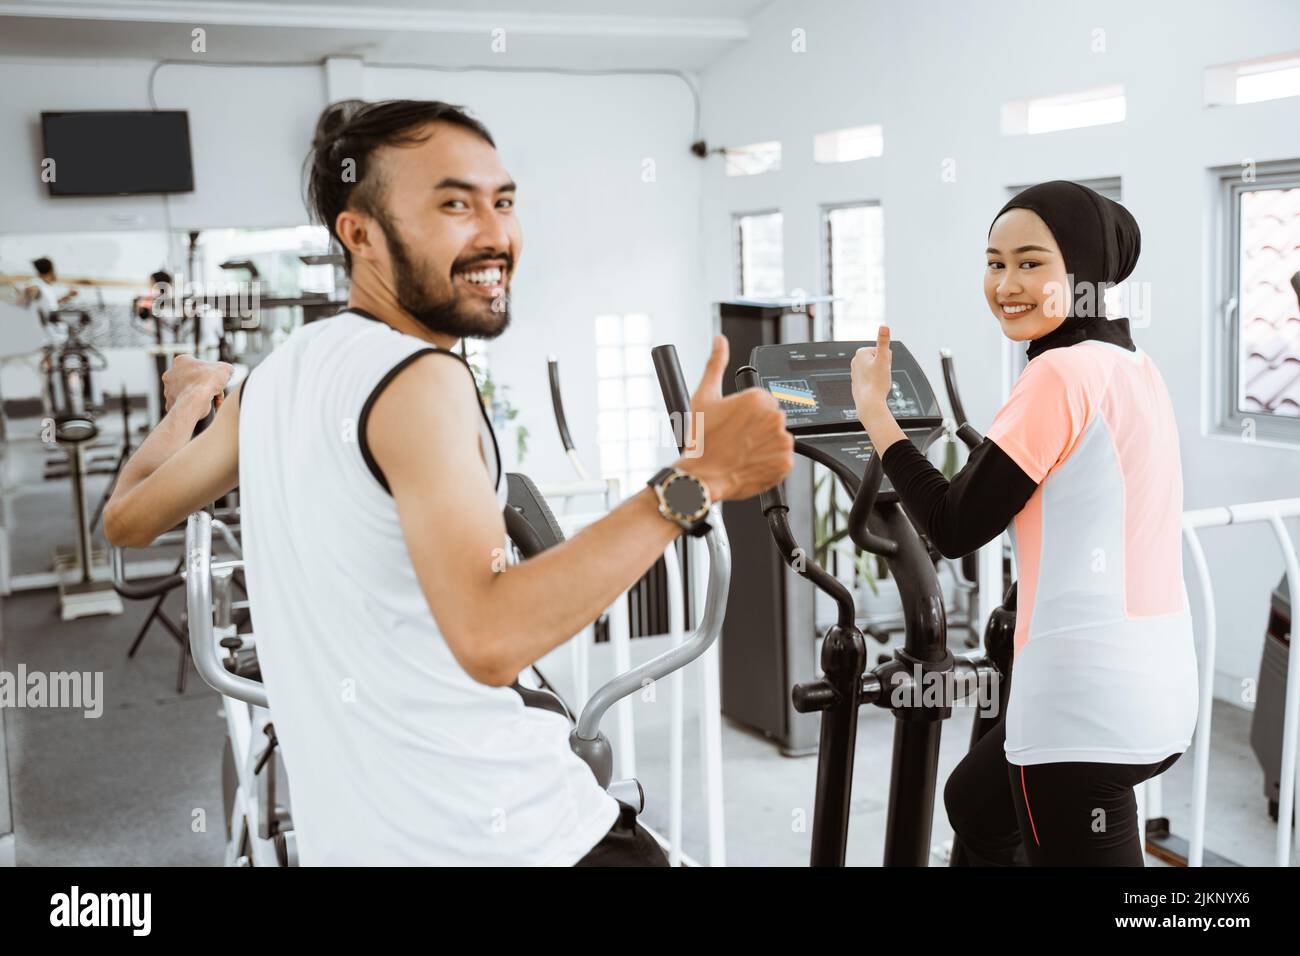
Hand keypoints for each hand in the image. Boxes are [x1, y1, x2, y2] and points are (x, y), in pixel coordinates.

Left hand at [164, 354, 233, 414]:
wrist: (196, 399)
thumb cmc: (207, 381)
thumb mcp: (224, 369)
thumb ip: (226, 368)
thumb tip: (229, 372)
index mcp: (181, 361)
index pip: (198, 365)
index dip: (211, 372)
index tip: (216, 379)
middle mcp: (171, 374)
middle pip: (193, 379)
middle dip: (206, 385)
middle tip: (216, 390)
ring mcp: (168, 389)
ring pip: (190, 392)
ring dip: (201, 395)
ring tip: (211, 399)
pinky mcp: (170, 403)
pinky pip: (186, 404)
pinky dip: (195, 405)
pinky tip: (204, 406)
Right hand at [675, 335, 793, 501]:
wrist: (701, 476)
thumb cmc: (701, 441)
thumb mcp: (703, 397)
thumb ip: (715, 364)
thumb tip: (719, 341)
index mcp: (758, 398)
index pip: (763, 402)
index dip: (747, 415)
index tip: (735, 425)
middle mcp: (774, 417)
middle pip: (772, 420)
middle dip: (757, 429)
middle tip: (737, 439)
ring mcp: (782, 441)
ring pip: (777, 439)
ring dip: (764, 445)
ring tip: (742, 452)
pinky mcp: (785, 463)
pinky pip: (782, 460)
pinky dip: (770, 462)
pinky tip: (750, 462)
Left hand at [851, 324, 893, 424]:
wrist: (869, 403)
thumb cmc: (876, 383)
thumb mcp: (884, 359)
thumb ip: (884, 341)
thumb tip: (884, 326)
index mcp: (861, 353)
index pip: (883, 351)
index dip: (886, 360)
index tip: (882, 368)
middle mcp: (855, 361)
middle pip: (879, 359)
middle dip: (883, 367)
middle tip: (880, 376)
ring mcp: (855, 371)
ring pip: (876, 369)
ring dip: (880, 374)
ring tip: (877, 382)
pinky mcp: (858, 381)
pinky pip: (871, 378)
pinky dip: (874, 382)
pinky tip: (873, 387)